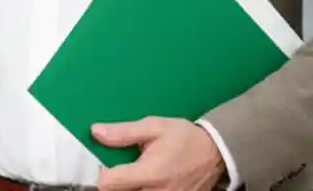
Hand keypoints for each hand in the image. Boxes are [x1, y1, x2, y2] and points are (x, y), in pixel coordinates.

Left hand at [92, 117, 224, 190]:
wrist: (216, 154)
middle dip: (116, 181)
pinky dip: (142, 189)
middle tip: (126, 166)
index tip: (108, 162)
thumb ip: (123, 132)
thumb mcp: (154, 127)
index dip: (102, 172)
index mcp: (149, 173)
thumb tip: (97, 132)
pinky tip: (149, 180)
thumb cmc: (186, 139)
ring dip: (129, 186)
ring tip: (140, 172)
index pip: (108, 183)